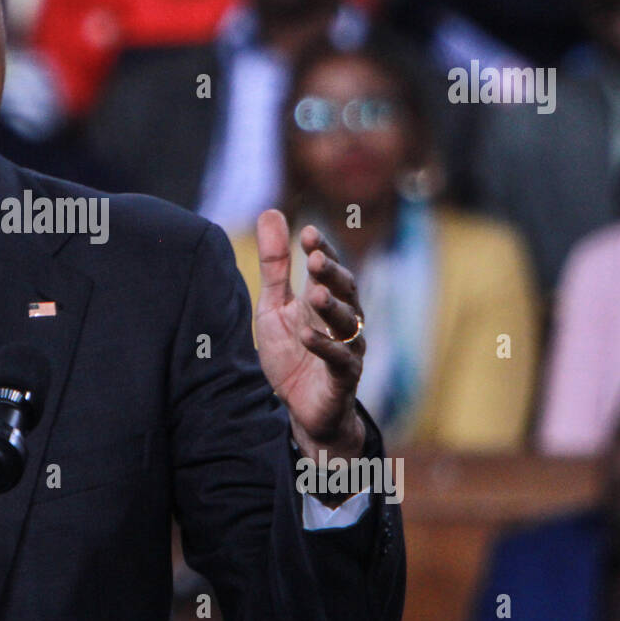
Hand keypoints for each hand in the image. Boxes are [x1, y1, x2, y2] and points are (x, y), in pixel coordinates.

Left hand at [253, 210, 365, 459]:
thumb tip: (272, 212)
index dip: (322, 250)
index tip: (307, 233)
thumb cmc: (292, 353)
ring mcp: (347, 349)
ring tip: (316, 294)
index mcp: (324, 300)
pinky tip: (307, 335)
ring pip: (348, 323)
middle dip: (333, 274)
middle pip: (346, 291)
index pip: (329, 269)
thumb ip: (275, 265)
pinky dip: (324, 346)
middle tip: (316, 259)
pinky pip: (339, 360)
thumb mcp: (274, 306)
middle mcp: (342, 320)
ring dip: (333, 307)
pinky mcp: (344, 378)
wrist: (300, 408)